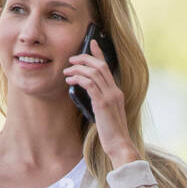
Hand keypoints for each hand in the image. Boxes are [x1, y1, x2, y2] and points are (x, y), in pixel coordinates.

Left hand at [64, 39, 136, 162]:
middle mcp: (115, 91)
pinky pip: (90, 84)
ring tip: (67, 72)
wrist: (119, 144)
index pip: (108, 67)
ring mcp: (110, 96)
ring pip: (94, 72)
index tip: (91, 43)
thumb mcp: (106, 114)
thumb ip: (100, 101)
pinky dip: (79, 79)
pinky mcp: (103, 103)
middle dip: (84, 58)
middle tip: (71, 59)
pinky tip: (71, 81)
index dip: (99, 53)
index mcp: (117, 92)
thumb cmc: (111, 133)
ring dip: (78, 69)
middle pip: (100, 65)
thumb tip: (88, 94)